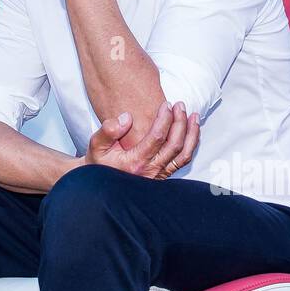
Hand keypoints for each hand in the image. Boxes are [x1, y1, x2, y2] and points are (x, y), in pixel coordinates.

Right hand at [84, 101, 200, 179]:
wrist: (101, 186)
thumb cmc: (99, 163)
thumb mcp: (96, 145)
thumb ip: (108, 130)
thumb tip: (126, 118)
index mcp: (136, 162)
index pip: (157, 137)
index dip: (165, 119)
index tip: (166, 104)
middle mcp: (151, 171)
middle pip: (174, 144)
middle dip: (180, 122)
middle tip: (180, 105)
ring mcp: (159, 175)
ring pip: (183, 155)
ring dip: (191, 133)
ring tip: (193, 116)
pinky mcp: (163, 176)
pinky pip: (183, 161)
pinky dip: (191, 145)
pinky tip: (192, 131)